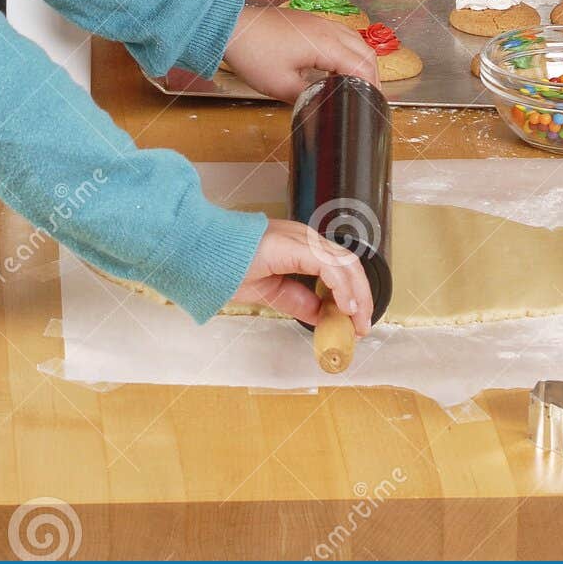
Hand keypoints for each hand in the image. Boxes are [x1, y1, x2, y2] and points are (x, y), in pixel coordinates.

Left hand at [221, 4, 380, 102]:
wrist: (231, 27)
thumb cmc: (253, 55)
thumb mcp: (281, 86)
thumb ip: (309, 98)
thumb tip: (324, 108)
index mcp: (325, 44)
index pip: (362, 66)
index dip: (371, 88)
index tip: (371, 106)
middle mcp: (328, 29)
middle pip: (365, 51)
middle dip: (372, 75)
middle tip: (368, 98)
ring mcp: (319, 22)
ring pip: (354, 39)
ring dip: (361, 61)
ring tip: (356, 84)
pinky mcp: (309, 21)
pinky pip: (340, 34)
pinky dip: (348, 51)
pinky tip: (338, 66)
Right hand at [231, 217, 372, 331]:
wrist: (200, 255)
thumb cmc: (226, 267)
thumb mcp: (272, 292)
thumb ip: (298, 300)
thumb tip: (323, 315)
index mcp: (299, 246)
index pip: (339, 266)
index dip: (353, 293)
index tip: (356, 321)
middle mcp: (304, 238)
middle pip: (348, 263)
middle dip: (362, 296)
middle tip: (363, 326)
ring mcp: (300, 239)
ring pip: (344, 263)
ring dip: (357, 295)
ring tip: (357, 321)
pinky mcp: (294, 245)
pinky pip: (328, 266)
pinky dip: (342, 287)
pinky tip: (345, 307)